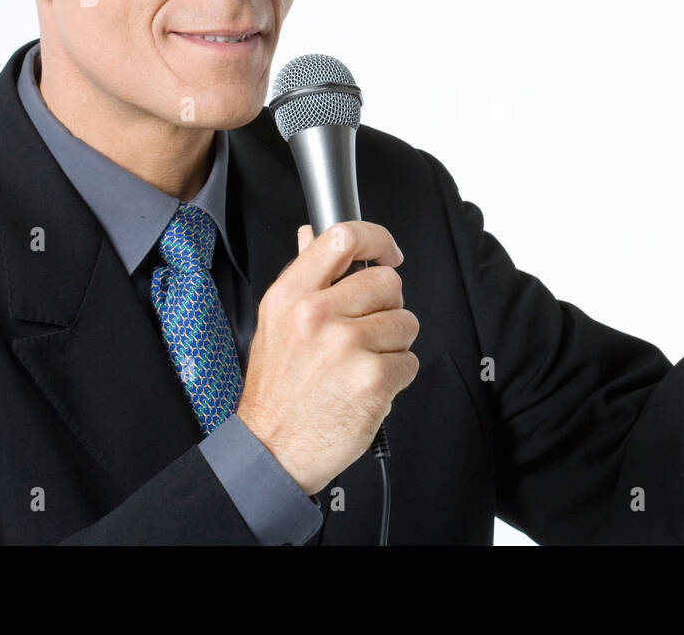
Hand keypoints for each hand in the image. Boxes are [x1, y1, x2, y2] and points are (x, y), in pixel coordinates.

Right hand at [236, 220, 419, 496]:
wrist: (273, 449)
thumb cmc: (277, 390)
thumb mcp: (275, 323)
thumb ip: (303, 278)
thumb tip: (311, 234)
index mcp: (291, 295)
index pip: (343, 237)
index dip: (376, 239)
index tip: (388, 253)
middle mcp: (318, 315)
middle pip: (388, 282)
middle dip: (387, 307)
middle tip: (365, 332)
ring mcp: (348, 346)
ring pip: (405, 322)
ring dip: (392, 345)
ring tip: (360, 364)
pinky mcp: (374, 378)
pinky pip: (410, 361)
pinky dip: (396, 376)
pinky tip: (366, 386)